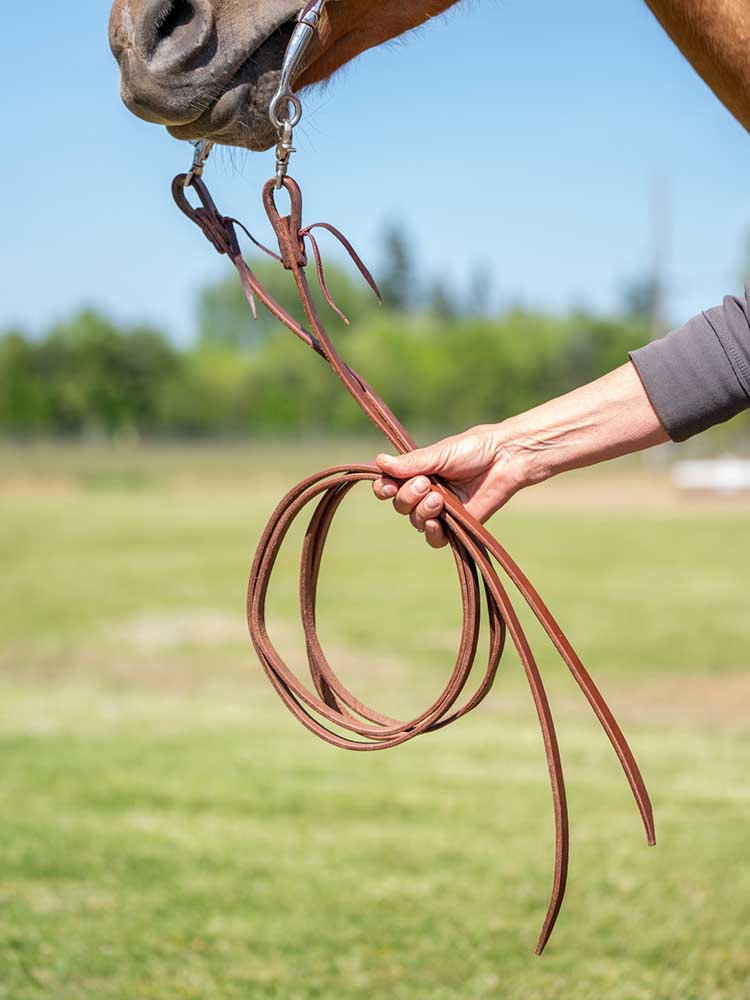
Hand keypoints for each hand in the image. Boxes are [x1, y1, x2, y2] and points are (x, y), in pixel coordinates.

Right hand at [373, 424, 524, 548]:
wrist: (505, 459)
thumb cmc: (473, 449)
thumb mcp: (439, 453)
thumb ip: (411, 463)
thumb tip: (379, 461)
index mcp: (417, 472)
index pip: (389, 486)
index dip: (385, 489)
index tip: (388, 487)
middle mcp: (425, 492)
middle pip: (400, 506)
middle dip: (408, 497)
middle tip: (425, 484)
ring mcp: (440, 510)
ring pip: (415, 521)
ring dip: (421, 512)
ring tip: (438, 499)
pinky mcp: (456, 525)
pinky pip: (434, 539)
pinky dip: (431, 533)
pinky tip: (436, 524)